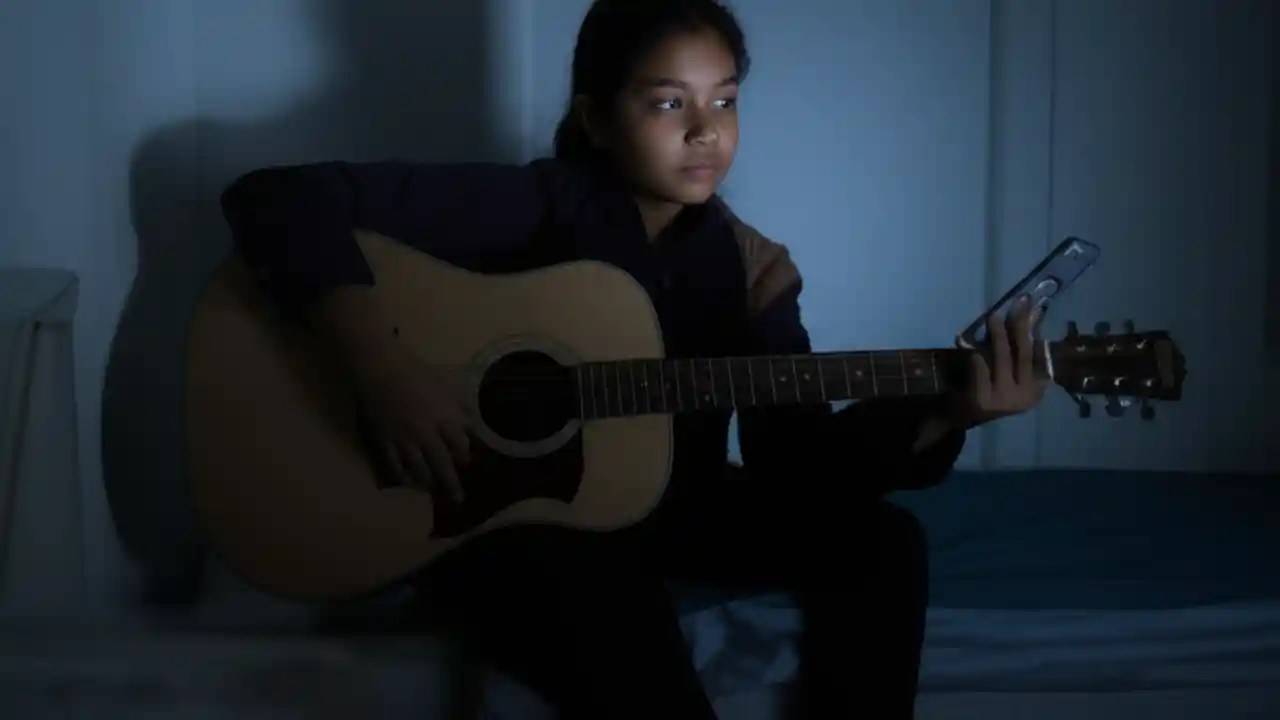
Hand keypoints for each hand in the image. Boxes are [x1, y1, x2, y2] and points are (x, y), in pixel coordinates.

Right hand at [347, 338, 472, 503]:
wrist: (379, 365)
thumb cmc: (414, 369)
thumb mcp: (444, 384)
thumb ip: (458, 406)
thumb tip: (470, 423)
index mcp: (445, 416)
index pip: (461, 445)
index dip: (466, 456)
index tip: (467, 463)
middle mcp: (427, 432)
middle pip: (443, 464)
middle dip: (452, 483)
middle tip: (458, 499)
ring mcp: (404, 438)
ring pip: (419, 469)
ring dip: (427, 482)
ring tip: (432, 490)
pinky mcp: (383, 439)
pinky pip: (393, 464)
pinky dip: (400, 474)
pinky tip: (405, 481)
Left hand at [950, 295, 1049, 428]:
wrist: (963, 416)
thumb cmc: (989, 387)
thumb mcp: (1009, 371)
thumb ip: (1020, 348)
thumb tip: (1033, 313)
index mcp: (1036, 390)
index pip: (1039, 356)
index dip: (1034, 331)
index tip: (1032, 308)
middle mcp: (1025, 396)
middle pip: (1024, 355)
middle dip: (1020, 327)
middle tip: (1016, 305)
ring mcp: (1005, 399)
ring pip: (1003, 360)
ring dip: (998, 336)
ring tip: (993, 318)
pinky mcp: (984, 399)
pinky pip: (982, 367)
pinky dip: (977, 353)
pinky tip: (968, 341)